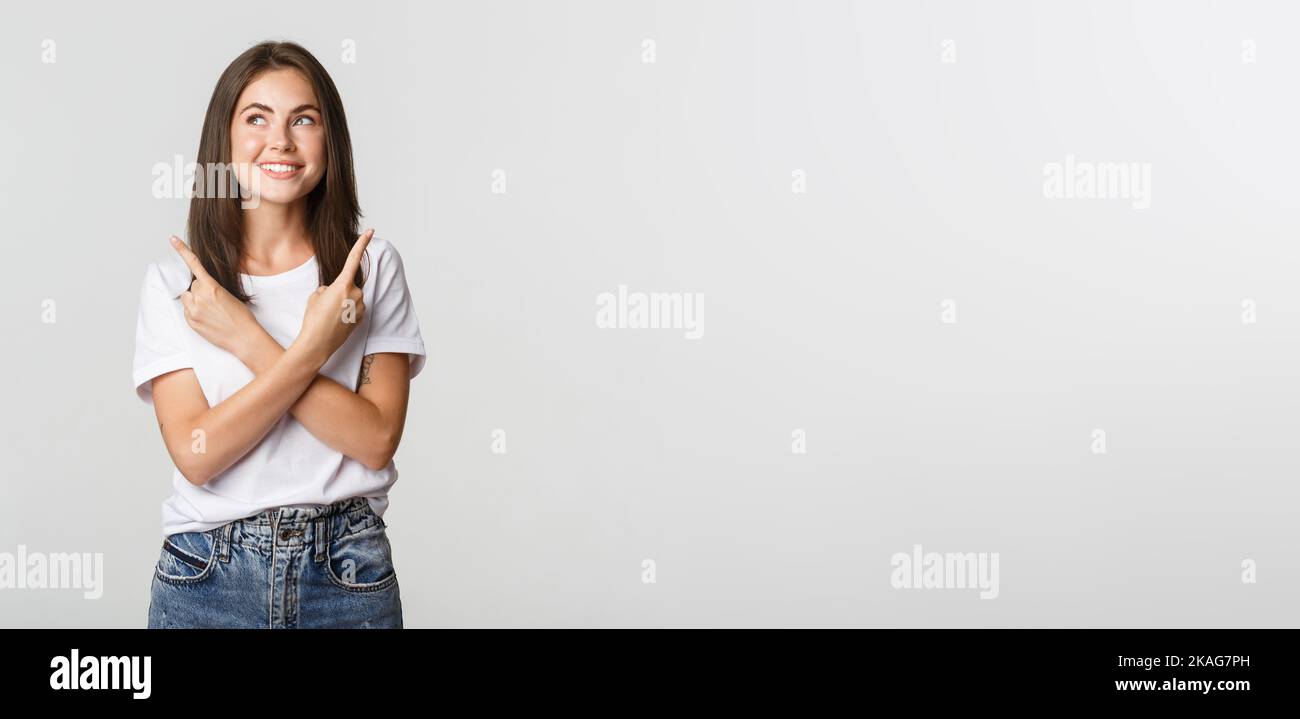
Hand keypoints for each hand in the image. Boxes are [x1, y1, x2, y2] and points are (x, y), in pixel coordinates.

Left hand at [171, 235, 264, 358]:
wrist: (243, 338)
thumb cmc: (241, 317)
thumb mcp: (229, 295)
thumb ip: (210, 289)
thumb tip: (198, 289)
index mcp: (211, 287)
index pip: (194, 265)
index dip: (182, 250)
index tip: (172, 239)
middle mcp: (199, 297)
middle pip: (193, 285)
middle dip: (201, 290)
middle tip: (215, 301)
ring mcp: (193, 310)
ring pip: (187, 297)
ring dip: (195, 300)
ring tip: (210, 311)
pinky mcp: (190, 321)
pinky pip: (187, 310)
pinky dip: (194, 311)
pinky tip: (207, 318)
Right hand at [293, 229, 371, 365]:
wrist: (317, 344)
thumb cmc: (313, 319)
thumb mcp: (315, 296)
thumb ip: (328, 288)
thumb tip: (334, 291)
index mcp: (344, 285)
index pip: (354, 258)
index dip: (362, 243)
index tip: (371, 231)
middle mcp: (356, 294)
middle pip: (349, 284)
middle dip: (339, 290)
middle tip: (327, 305)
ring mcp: (361, 307)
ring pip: (352, 298)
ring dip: (343, 302)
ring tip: (330, 315)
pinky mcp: (362, 318)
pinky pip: (354, 309)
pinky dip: (347, 312)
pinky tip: (336, 322)